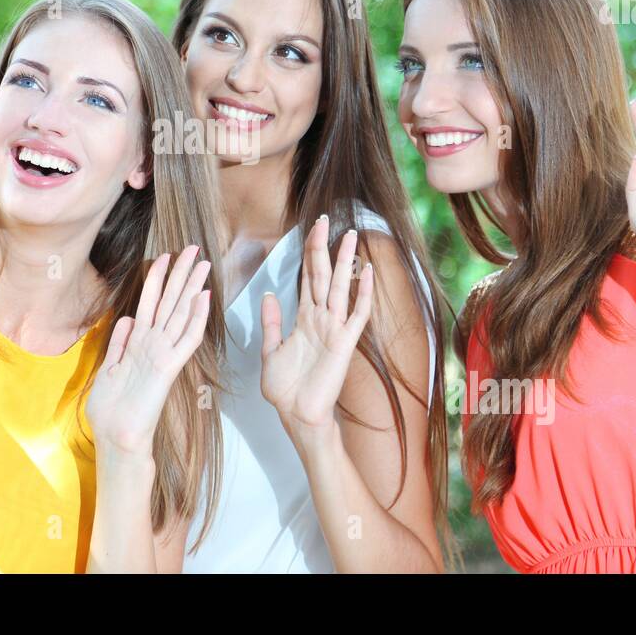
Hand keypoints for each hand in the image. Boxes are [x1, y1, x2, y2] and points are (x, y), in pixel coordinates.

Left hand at [85, 246, 211, 458]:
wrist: (119, 438)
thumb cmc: (112, 410)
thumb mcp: (108, 370)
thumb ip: (118, 343)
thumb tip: (126, 318)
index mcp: (138, 343)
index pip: (152, 303)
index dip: (157, 279)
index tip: (165, 256)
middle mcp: (154, 344)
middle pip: (171, 302)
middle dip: (181, 274)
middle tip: (194, 249)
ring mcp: (163, 354)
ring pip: (181, 313)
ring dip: (191, 287)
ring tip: (202, 263)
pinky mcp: (169, 367)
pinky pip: (187, 338)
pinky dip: (197, 318)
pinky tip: (205, 298)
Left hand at [259, 215, 373, 434]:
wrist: (297, 415)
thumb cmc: (285, 388)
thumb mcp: (270, 350)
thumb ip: (272, 322)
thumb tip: (268, 295)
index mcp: (304, 319)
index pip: (307, 278)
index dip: (309, 254)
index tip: (311, 229)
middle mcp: (321, 319)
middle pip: (323, 275)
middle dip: (323, 247)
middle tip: (325, 219)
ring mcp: (334, 329)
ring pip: (341, 288)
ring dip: (346, 262)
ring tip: (351, 236)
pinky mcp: (344, 343)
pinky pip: (356, 314)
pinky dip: (362, 294)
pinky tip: (367, 273)